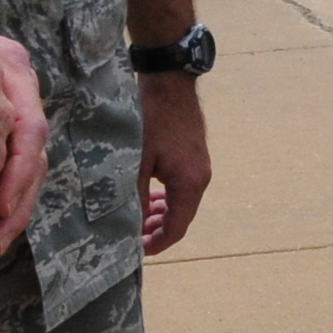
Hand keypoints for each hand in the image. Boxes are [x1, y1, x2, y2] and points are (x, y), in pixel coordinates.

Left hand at [137, 71, 212, 254]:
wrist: (169, 82)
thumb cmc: (151, 120)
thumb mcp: (137, 162)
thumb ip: (135, 197)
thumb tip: (131, 226)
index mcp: (190, 184)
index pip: (177, 228)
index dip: (157, 244)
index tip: (137, 250)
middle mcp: (201, 178)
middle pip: (181, 217)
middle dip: (157, 229)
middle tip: (132, 234)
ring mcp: (200, 166)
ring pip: (181, 201)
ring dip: (161, 212)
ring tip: (138, 215)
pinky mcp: (194, 155)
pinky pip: (182, 186)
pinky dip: (167, 196)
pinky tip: (149, 194)